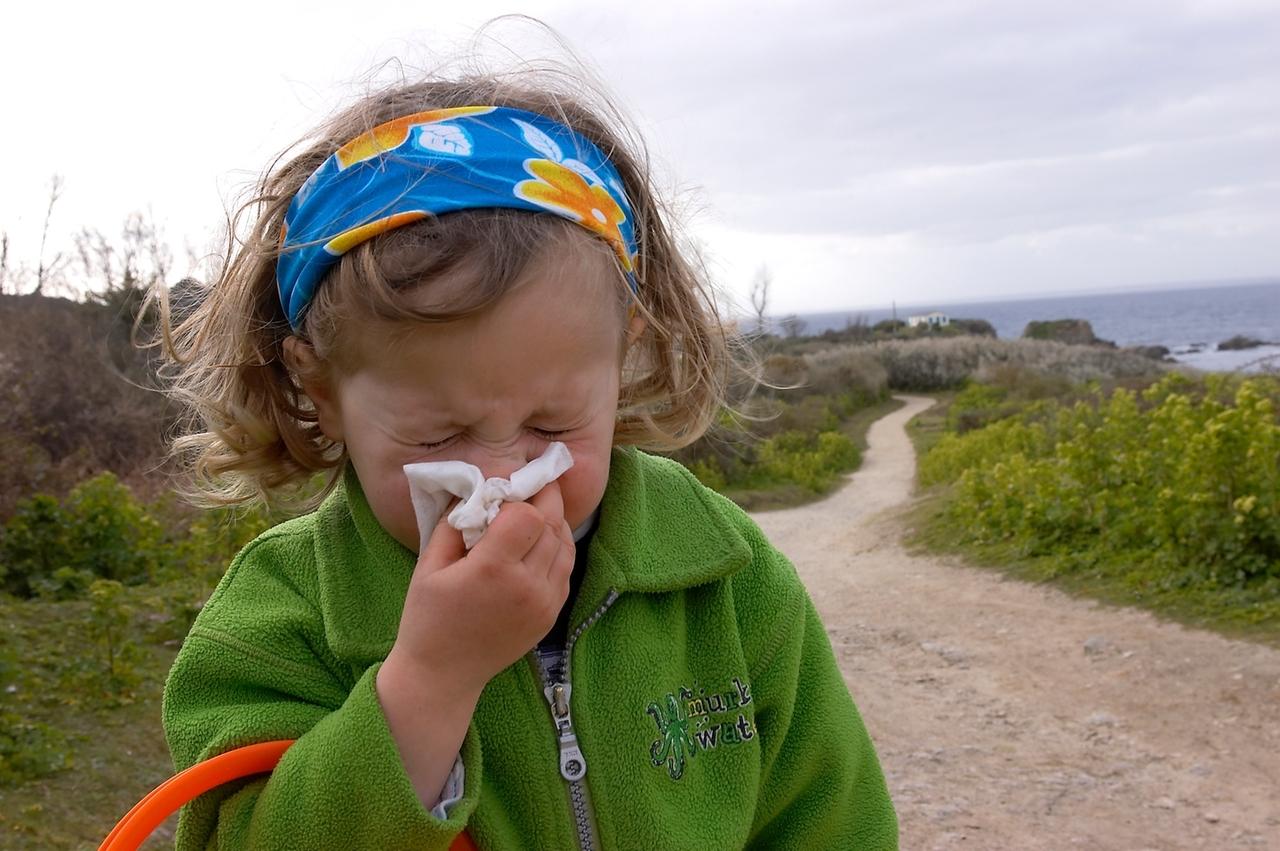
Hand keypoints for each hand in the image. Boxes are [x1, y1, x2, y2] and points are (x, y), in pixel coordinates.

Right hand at [383, 480, 575, 696]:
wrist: (444, 675)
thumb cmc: (428, 618)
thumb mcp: (429, 565)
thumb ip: (455, 522)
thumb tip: (479, 490)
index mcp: (493, 570)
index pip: (529, 515)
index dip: (521, 496)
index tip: (507, 489)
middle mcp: (527, 585)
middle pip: (552, 524)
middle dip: (543, 499)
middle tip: (529, 485)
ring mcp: (544, 603)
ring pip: (565, 544)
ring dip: (553, 523)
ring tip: (534, 512)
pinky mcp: (551, 615)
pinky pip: (566, 569)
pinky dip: (557, 548)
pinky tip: (539, 542)